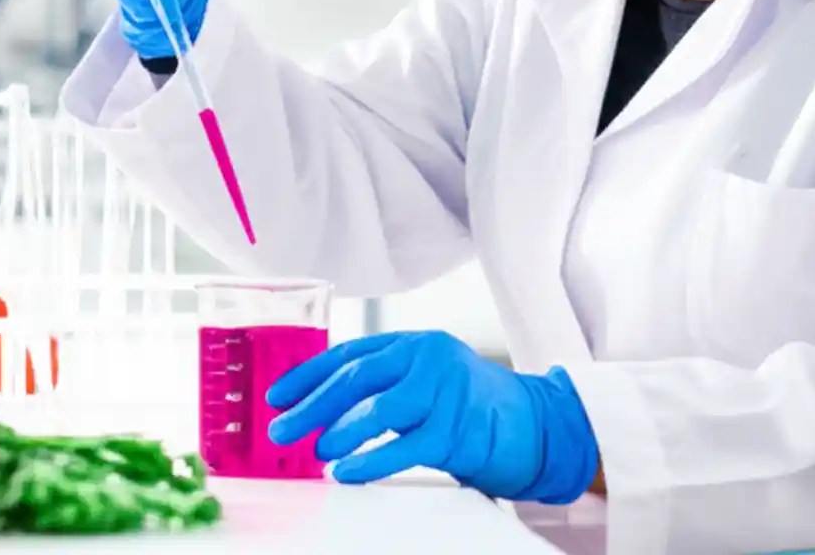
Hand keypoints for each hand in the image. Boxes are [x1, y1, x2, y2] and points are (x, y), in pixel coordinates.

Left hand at [266, 331, 598, 503]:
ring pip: (378, 409)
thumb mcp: (425, 380)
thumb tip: (319, 410)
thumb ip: (383, 384)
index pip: (350, 353)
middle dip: (312, 406)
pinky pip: (404, 447)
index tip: (276, 397)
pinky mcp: (459, 430)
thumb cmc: (470, 407)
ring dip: (339, 432)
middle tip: (282, 429)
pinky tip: (347, 472)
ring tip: (316, 449)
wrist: (538, 425)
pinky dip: (370, 461)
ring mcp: (446, 392)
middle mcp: (429, 358)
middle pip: (357, 378)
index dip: (308, 376)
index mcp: (415, 342)